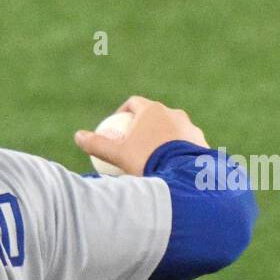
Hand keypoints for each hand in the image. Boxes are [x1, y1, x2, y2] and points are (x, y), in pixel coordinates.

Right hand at [74, 96, 209, 176]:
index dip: (122, 113)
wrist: (182, 175)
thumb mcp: (117, 154)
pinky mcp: (201, 142)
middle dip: (143, 127)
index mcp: (152, 110)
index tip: (117, 128)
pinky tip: (171, 167)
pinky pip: (186, 144)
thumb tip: (77, 136)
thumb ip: (97, 144)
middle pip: (154, 115)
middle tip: (134, 145)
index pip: (134, 103)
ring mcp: (190, 127)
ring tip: (154, 158)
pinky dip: (177, 152)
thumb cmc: (147, 160)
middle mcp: (173, 113)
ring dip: (162, 139)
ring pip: (171, 130)